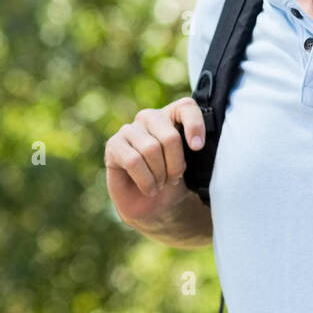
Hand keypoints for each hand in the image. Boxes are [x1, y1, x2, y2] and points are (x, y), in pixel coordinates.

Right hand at [105, 97, 204, 224]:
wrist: (153, 206)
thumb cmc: (174, 180)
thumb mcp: (194, 164)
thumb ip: (196, 148)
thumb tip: (199, 143)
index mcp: (172, 116)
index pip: (186, 106)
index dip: (194, 125)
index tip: (198, 148)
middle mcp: (150, 117)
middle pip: (170, 136)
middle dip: (175, 164)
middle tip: (174, 178)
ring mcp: (129, 129)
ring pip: (150, 149)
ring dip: (159, 174)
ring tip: (160, 183)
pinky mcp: (113, 145)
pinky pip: (133, 160)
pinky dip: (145, 180)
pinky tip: (149, 188)